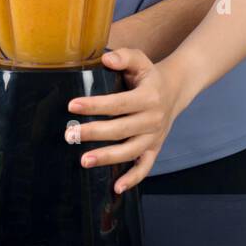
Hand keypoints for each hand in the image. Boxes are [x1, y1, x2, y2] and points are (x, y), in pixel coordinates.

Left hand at [66, 48, 188, 193]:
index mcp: (148, 97)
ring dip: (107, 157)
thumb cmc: (149, 75)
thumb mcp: (140, 60)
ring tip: (83, 160)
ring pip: (130, 151)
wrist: (175, 89)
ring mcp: (154, 137)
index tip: (72, 106)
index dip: (95, 105)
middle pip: (121, 130)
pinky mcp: (155, 148)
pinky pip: (145, 167)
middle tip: (70, 135)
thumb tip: (106, 59)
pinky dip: (133, 179)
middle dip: (94, 133)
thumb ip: (124, 57)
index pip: (118, 103)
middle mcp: (153, 119)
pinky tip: (116, 188)